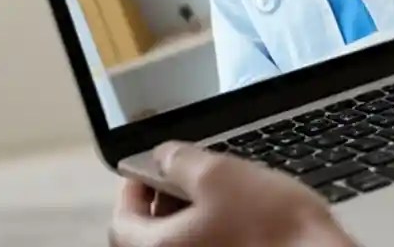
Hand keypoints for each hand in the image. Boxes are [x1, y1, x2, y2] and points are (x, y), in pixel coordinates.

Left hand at [110, 141, 356, 246]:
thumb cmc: (271, 224)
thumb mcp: (221, 174)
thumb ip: (180, 161)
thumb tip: (162, 157)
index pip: (122, 220)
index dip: (132, 188)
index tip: (147, 168)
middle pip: (149, 237)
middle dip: (163, 203)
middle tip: (187, 177)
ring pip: (181, 246)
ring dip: (189, 220)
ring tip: (219, 196)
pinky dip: (211, 237)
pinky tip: (240, 221)